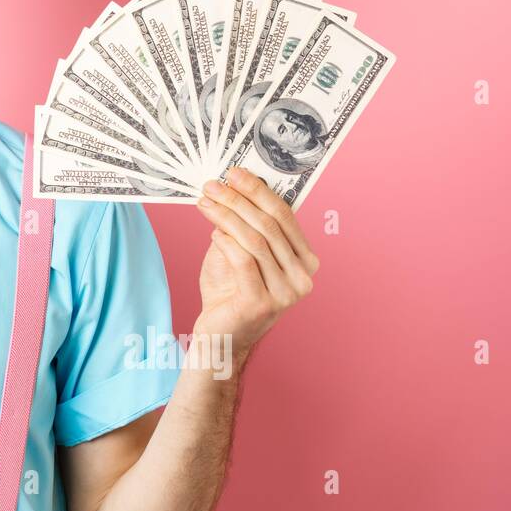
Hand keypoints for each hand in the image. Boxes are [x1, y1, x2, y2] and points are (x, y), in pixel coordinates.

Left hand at [193, 166, 319, 358]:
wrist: (220, 337)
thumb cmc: (230, 292)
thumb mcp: (239, 252)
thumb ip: (243, 226)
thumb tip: (233, 187)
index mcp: (305, 261)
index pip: (285, 217)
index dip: (259, 191)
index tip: (235, 173)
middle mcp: (302, 277)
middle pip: (269, 226)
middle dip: (238, 200)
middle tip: (213, 185)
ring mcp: (285, 294)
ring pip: (255, 241)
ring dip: (226, 216)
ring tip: (205, 202)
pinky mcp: (261, 304)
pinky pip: (243, 261)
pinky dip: (225, 241)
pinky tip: (213, 231)